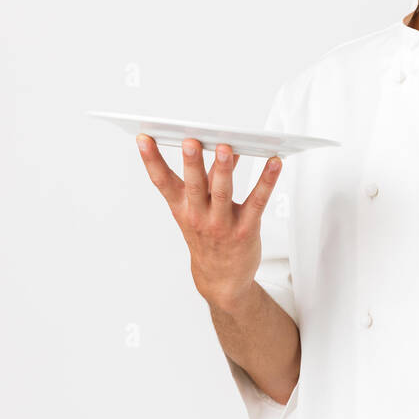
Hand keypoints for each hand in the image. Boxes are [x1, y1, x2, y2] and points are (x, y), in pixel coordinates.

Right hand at [136, 135, 282, 308]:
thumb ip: (206, 178)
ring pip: (223, 192)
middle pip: (195, 185)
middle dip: (192, 163)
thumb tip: (220, 146)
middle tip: (190, 141)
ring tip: (226, 148)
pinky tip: (274, 164)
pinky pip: (257, 201)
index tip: (144, 139)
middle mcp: (198, 215)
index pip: (162, 181)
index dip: (151, 160)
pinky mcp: (246, 229)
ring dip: (225, 169)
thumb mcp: (196, 211)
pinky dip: (267, 181)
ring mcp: (222, 224)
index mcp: (182, 207)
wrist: (221, 279)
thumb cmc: (207, 238)